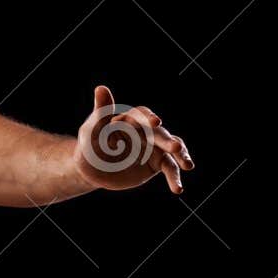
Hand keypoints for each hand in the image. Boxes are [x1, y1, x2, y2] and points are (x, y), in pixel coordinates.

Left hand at [75, 85, 193, 193]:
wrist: (92, 169)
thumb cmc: (89, 145)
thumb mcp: (91, 131)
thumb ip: (100, 113)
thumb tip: (101, 88)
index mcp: (130, 119)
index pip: (142, 115)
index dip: (149, 118)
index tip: (156, 123)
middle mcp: (146, 130)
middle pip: (159, 134)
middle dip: (168, 140)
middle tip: (175, 147)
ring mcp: (154, 146)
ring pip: (171, 150)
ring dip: (181, 156)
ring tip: (188, 166)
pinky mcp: (157, 162)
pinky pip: (169, 167)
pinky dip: (174, 177)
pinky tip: (178, 189)